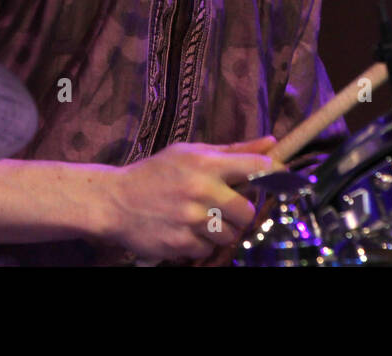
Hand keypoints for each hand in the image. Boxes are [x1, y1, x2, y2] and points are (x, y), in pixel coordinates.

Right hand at [100, 136, 278, 262]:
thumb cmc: (158, 173)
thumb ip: (234, 150)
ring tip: (202, 218)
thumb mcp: (191, 153)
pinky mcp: (179, 244)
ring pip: (230, 234)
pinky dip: (201, 243)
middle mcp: (200, 190)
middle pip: (247, 211)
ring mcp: (189, 220)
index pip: (255, 167)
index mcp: (205, 163)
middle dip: (240, 212)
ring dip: (221, 230)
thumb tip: (272, 143)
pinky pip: (207, 249)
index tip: (277, 177)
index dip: (272, 173)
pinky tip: (186, 230)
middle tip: (226, 207)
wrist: (115, 201)